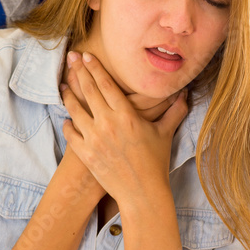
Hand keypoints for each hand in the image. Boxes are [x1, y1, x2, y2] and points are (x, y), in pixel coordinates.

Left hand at [61, 52, 188, 204]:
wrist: (142, 192)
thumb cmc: (156, 163)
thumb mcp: (164, 134)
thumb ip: (174, 112)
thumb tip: (186, 95)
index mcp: (127, 115)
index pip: (107, 84)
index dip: (95, 68)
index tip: (87, 56)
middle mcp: (108, 123)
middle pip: (89, 90)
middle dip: (79, 71)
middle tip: (71, 58)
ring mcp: (94, 138)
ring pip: (75, 109)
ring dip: (68, 95)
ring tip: (64, 85)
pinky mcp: (86, 154)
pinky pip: (71, 133)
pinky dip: (68, 124)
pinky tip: (67, 118)